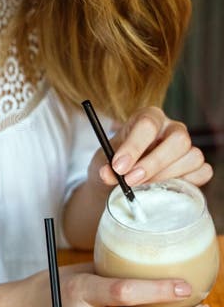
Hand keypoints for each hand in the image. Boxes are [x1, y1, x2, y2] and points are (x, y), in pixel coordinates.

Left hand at [92, 106, 211, 189]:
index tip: (118, 167)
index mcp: (149, 117)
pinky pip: (202, 173)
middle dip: (154, 164)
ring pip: (192, 157)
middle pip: (178, 139)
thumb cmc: (115, 163)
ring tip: (143, 187)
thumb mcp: (103, 162)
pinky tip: (163, 189)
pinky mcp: (197, 166)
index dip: (134, 146)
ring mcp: (187, 147)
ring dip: (166, 176)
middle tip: (131, 181)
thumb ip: (105, 167)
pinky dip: (185, 183)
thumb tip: (108, 174)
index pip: (148, 123)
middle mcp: (172, 128)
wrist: (123, 177)